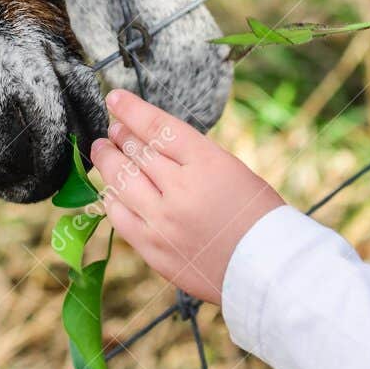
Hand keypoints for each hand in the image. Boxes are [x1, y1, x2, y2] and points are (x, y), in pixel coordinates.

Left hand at [90, 90, 284, 303]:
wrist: (267, 270)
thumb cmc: (258, 217)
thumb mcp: (233, 170)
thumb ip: (191, 158)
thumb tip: (152, 144)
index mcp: (207, 164)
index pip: (157, 127)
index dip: (131, 110)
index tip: (115, 98)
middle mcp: (180, 190)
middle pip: (136, 152)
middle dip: (119, 135)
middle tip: (112, 130)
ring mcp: (163, 222)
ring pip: (121, 181)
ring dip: (108, 161)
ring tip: (102, 150)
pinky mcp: (154, 249)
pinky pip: (120, 217)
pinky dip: (113, 198)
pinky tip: (111, 189)